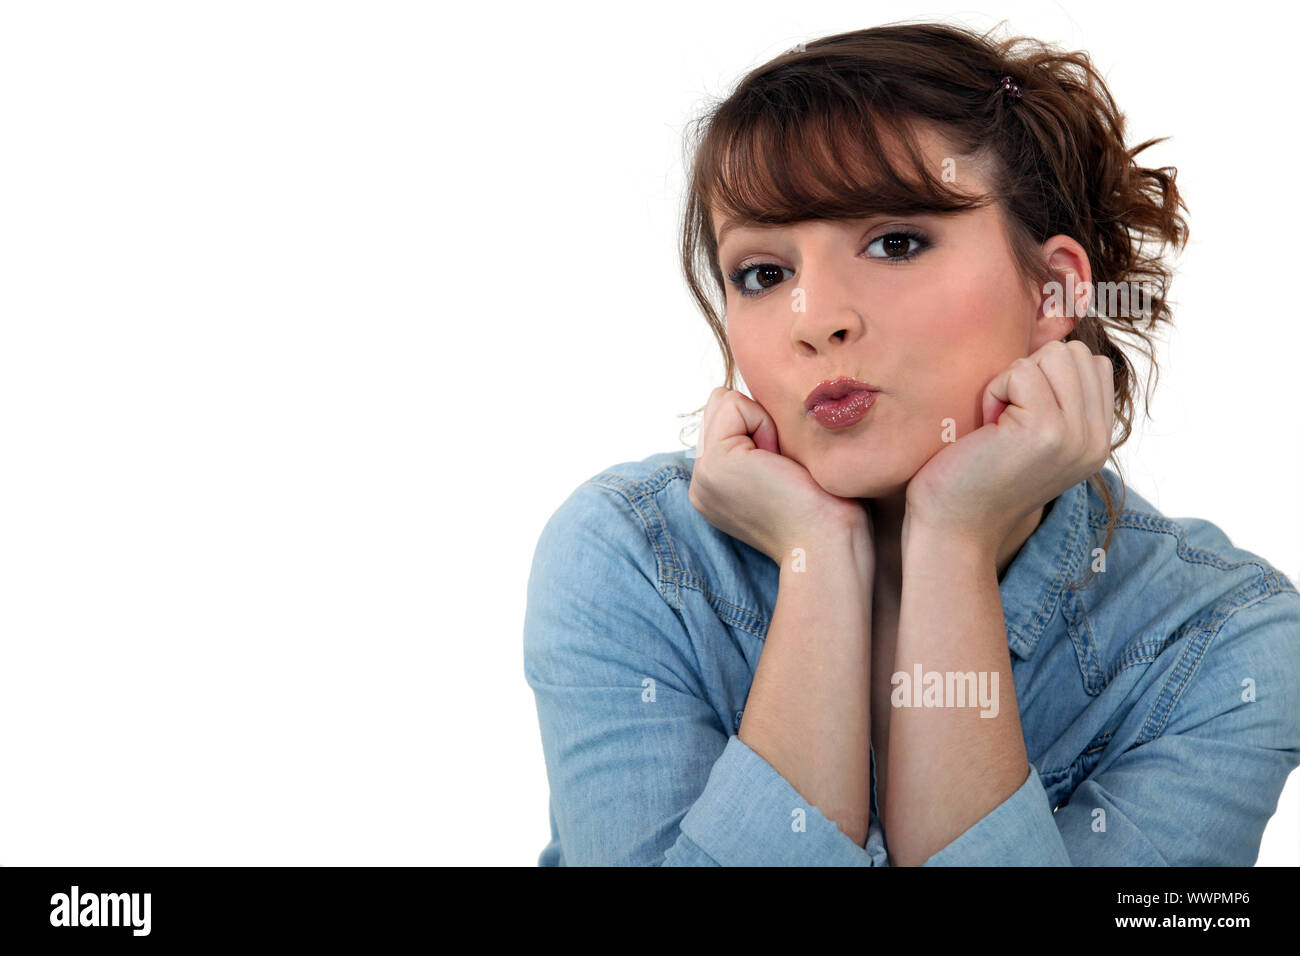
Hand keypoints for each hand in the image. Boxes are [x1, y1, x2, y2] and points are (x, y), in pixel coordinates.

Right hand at [688, 387, 870, 564]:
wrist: (829, 547)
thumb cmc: (827, 512)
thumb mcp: (781, 471)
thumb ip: (759, 444)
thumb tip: (763, 407)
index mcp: (716, 487)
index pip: (724, 419)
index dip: (762, 427)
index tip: (784, 471)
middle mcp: (701, 482)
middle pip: (719, 405)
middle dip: (757, 421)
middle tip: (782, 468)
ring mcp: (702, 474)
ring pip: (723, 401)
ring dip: (762, 423)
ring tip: (780, 467)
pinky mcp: (714, 463)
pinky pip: (733, 403)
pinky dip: (764, 423)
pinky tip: (778, 464)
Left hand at [904, 340, 1114, 550]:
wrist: (953, 528)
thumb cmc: (975, 476)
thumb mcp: (1031, 436)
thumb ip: (1057, 400)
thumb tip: (1055, 338)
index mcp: (1097, 440)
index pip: (1090, 364)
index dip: (1043, 375)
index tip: (1017, 417)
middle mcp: (1096, 440)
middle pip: (1073, 353)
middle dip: (1028, 373)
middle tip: (1003, 420)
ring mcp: (1076, 436)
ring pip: (1053, 355)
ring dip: (1012, 380)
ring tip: (996, 424)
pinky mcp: (1046, 431)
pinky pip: (1022, 371)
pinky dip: (994, 391)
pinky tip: (986, 427)